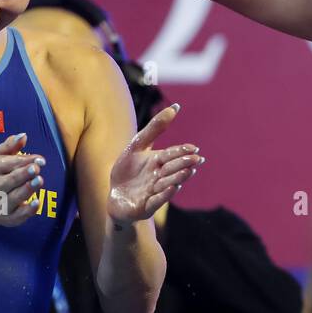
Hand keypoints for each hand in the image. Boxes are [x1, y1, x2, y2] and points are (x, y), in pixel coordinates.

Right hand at [0, 132, 47, 228]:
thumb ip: (10, 146)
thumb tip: (23, 135)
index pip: (9, 163)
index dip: (25, 161)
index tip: (40, 159)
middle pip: (11, 180)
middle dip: (24, 174)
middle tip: (37, 168)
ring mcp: (0, 203)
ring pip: (14, 197)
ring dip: (27, 190)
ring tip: (39, 181)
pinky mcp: (6, 218)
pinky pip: (17, 216)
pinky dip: (26, 211)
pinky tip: (37, 203)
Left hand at [107, 103, 203, 225]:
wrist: (115, 197)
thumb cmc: (127, 171)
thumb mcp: (137, 146)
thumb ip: (155, 128)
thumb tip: (176, 107)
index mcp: (159, 162)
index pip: (172, 154)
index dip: (182, 151)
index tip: (194, 148)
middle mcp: (160, 177)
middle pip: (173, 168)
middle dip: (184, 164)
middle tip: (196, 159)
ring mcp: (154, 192)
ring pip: (168, 183)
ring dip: (178, 178)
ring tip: (187, 171)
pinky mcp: (147, 206)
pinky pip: (157, 200)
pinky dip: (165, 194)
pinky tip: (173, 188)